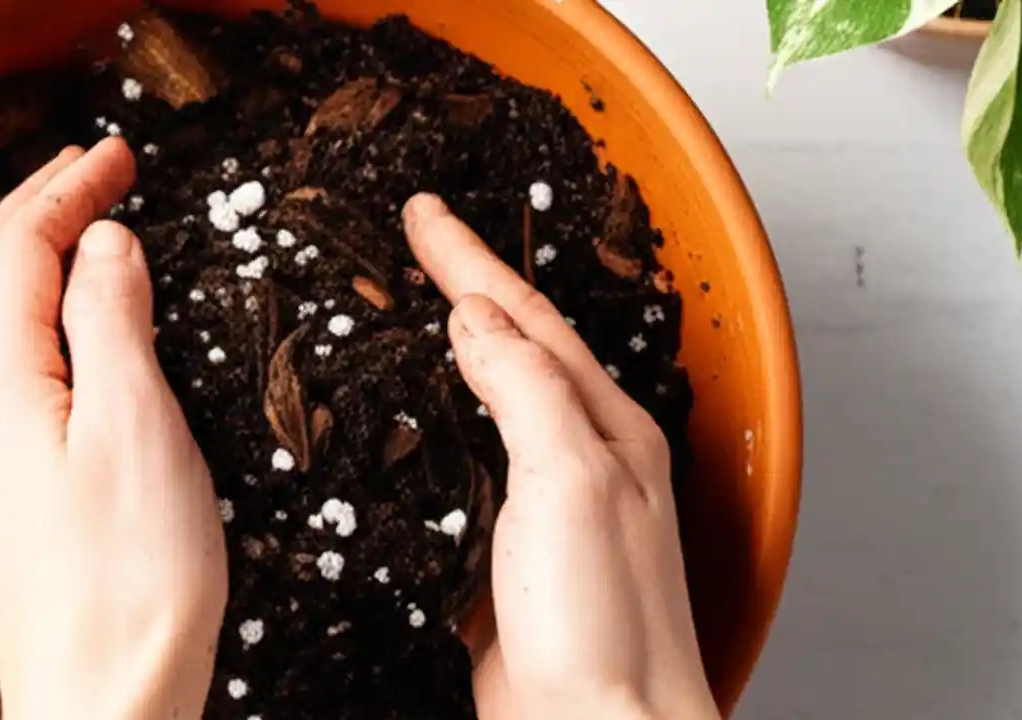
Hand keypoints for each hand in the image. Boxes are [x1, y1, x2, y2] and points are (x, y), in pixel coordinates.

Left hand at [0, 138, 226, 718]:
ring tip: (53, 223)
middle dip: (28, 207)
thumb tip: (105, 245)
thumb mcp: (142, 426)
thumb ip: (113, 320)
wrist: (101, 694)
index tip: (119, 156)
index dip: (67, 191)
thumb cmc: (133, 576)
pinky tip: (24, 321)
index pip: (16, 250)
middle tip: (90, 170)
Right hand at [403, 195, 719, 719]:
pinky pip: (471, 470)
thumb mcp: (568, 479)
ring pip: (494, 406)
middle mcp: (584, 457)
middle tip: (417, 242)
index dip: (468, 259)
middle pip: (518, 347)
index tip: (422, 212)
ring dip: (455, 352)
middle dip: (467, 287)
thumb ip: (526, 388)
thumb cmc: (605, 623)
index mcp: (605, 425)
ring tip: (416, 310)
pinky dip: (440, 432)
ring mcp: (548, 507)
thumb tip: (478, 319)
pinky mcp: (509, 557)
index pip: (526, 316)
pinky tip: (419, 428)